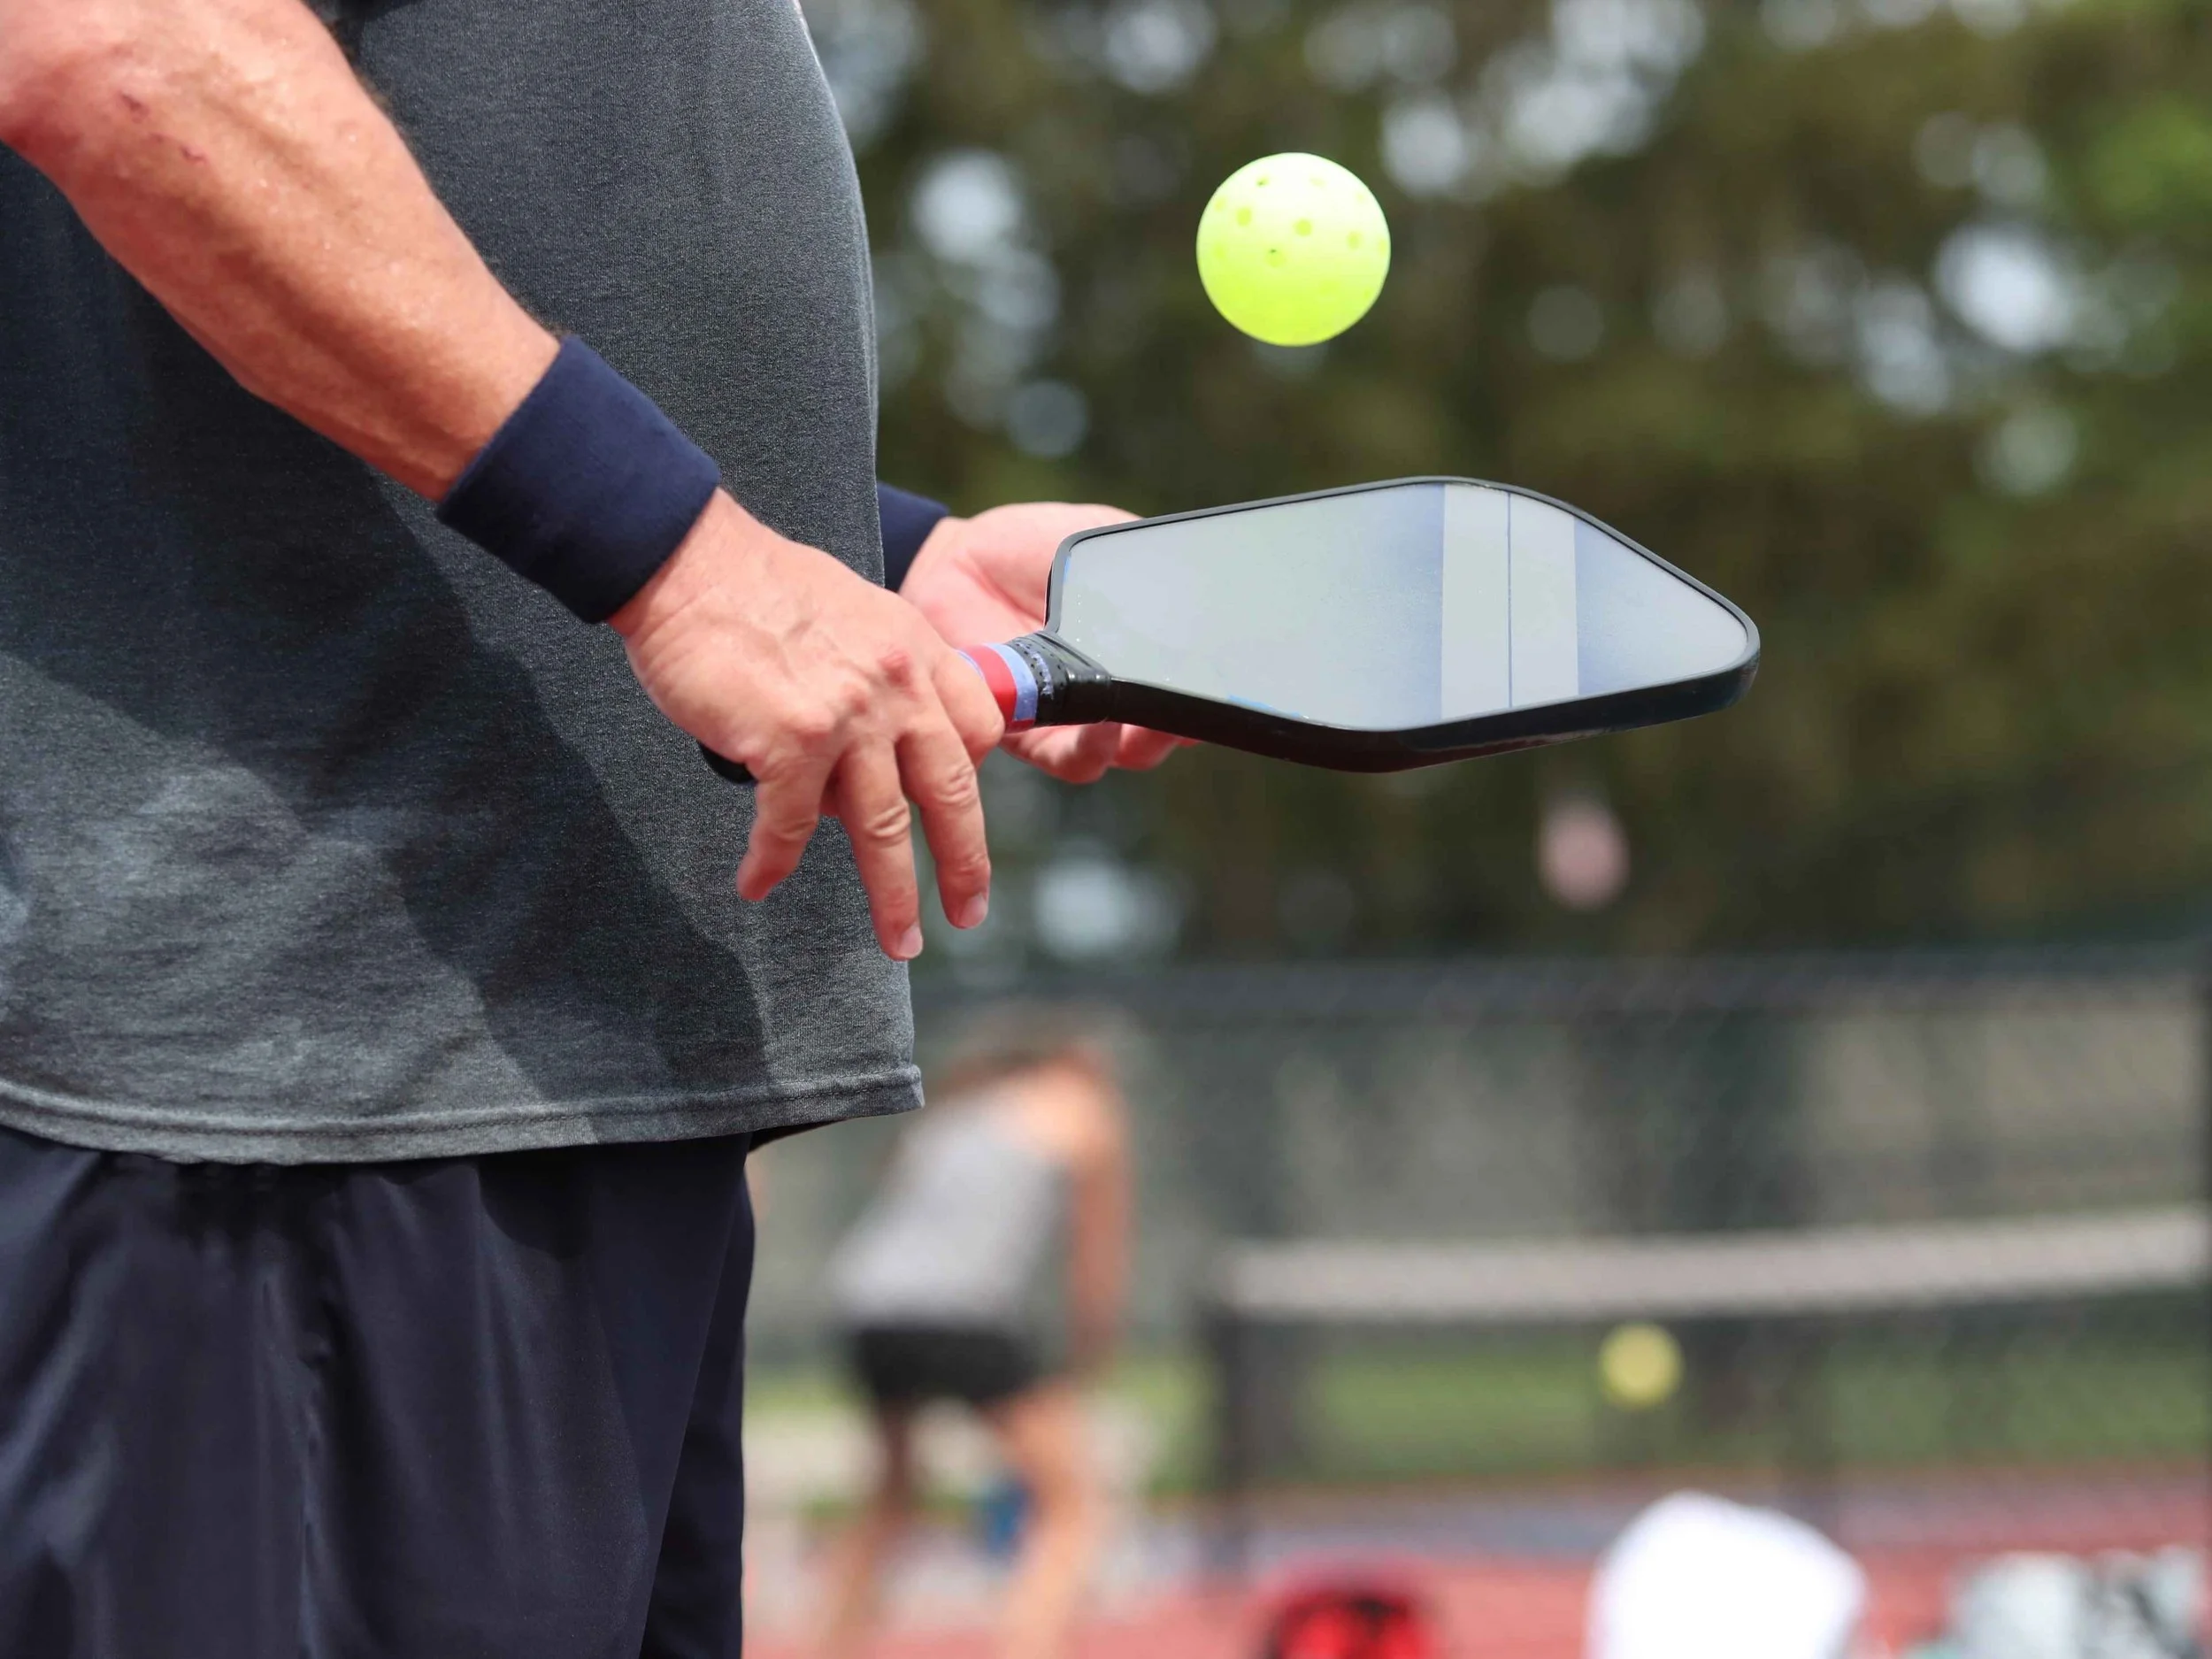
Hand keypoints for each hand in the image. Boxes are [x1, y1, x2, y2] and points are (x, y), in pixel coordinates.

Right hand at [612, 492, 1003, 959]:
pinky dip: (771, 861)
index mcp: (917, 651)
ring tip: (898, 940)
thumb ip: (882, 673)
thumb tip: (877, 742)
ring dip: (891, 896)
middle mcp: (897, 685)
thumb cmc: (757, 586)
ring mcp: (848, 716)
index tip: (958, 816)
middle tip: (969, 912)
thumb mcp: (854, 614)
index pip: (976, 729)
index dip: (969, 778)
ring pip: (884, 828)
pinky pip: (788, 825)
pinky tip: (757, 884)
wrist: (689, 562)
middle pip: (950, 794)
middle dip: (965, 865)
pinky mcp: (790, 740)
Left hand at [899, 502, 1190, 782]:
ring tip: (1154, 719)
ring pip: (1122, 756)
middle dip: (1184, 726)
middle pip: (1161, 735)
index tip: (1226, 681)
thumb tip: (1193, 583)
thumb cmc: (1030, 550)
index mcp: (1134, 655)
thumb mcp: (1102, 541)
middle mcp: (1108, 696)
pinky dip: (1093, 747)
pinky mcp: (1026, 731)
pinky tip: (1101, 717)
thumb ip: (1145, 564)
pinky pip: (1069, 758)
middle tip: (1192, 705)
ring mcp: (1069, 719)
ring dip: (1147, 744)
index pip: (1183, 691)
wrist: (958, 558)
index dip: (1208, 695)